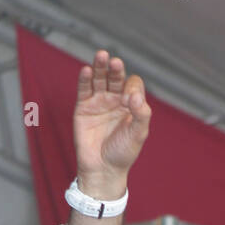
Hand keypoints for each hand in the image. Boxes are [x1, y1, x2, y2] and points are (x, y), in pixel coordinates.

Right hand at [74, 50, 151, 195]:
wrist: (103, 169)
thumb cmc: (123, 153)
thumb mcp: (138, 134)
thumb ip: (141, 114)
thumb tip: (136, 95)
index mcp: (131, 105)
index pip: (133, 85)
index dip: (132, 88)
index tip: (130, 101)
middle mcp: (115, 100)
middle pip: (115, 77)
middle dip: (115, 70)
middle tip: (115, 63)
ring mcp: (99, 102)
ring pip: (99, 79)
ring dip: (100, 67)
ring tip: (102, 55)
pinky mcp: (83, 107)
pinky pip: (84, 89)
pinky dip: (85, 79)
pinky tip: (87, 70)